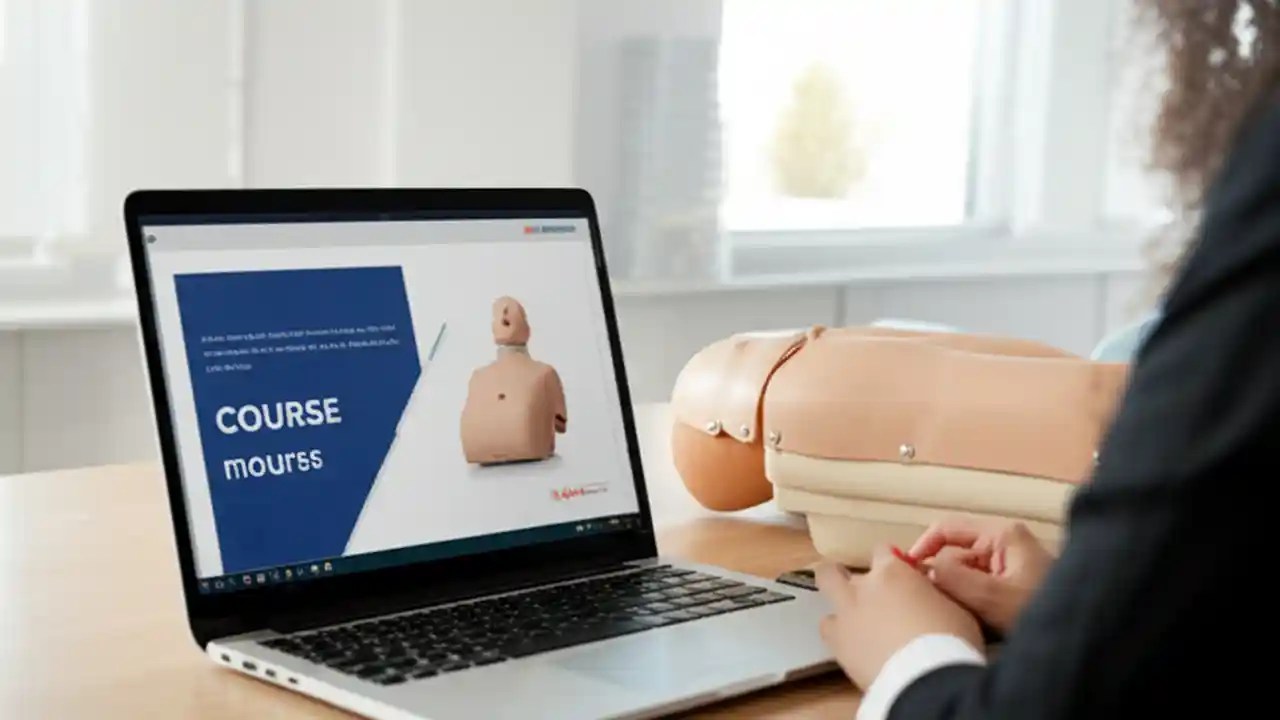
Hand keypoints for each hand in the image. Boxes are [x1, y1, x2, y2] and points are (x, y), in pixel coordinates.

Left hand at [815, 546, 983, 689]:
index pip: (882, 550)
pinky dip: (839, 634)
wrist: (927, 680)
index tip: (900, 573)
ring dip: (839, 605)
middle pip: (834, 570)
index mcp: (892, 572)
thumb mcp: (953, 606)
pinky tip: (853, 645)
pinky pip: (829, 632)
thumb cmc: (950, 639)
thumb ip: (932, 592)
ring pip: (824, 597)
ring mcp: (845, 615)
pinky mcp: (837, 645)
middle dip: (840, 575)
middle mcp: (862, 588)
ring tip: (853, 620)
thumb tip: (925, 589)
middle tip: (857, 590)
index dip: (890, 560)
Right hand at [908, 517, 1054, 633]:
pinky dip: (973, 601)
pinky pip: (980, 585)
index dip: (922, 549)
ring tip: (963, 614)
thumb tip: (923, 568)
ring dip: (959, 592)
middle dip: (944, 577)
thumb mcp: (991, 597)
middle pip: (955, 552)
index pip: (946, 529)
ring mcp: (1011, 562)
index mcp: (1001, 534)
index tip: (906, 573)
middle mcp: (1006, 541)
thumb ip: (952, 577)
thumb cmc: (1041, 612)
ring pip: (966, 571)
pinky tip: (978, 619)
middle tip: (937, 602)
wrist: (1084, 636)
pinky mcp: (1014, 582)